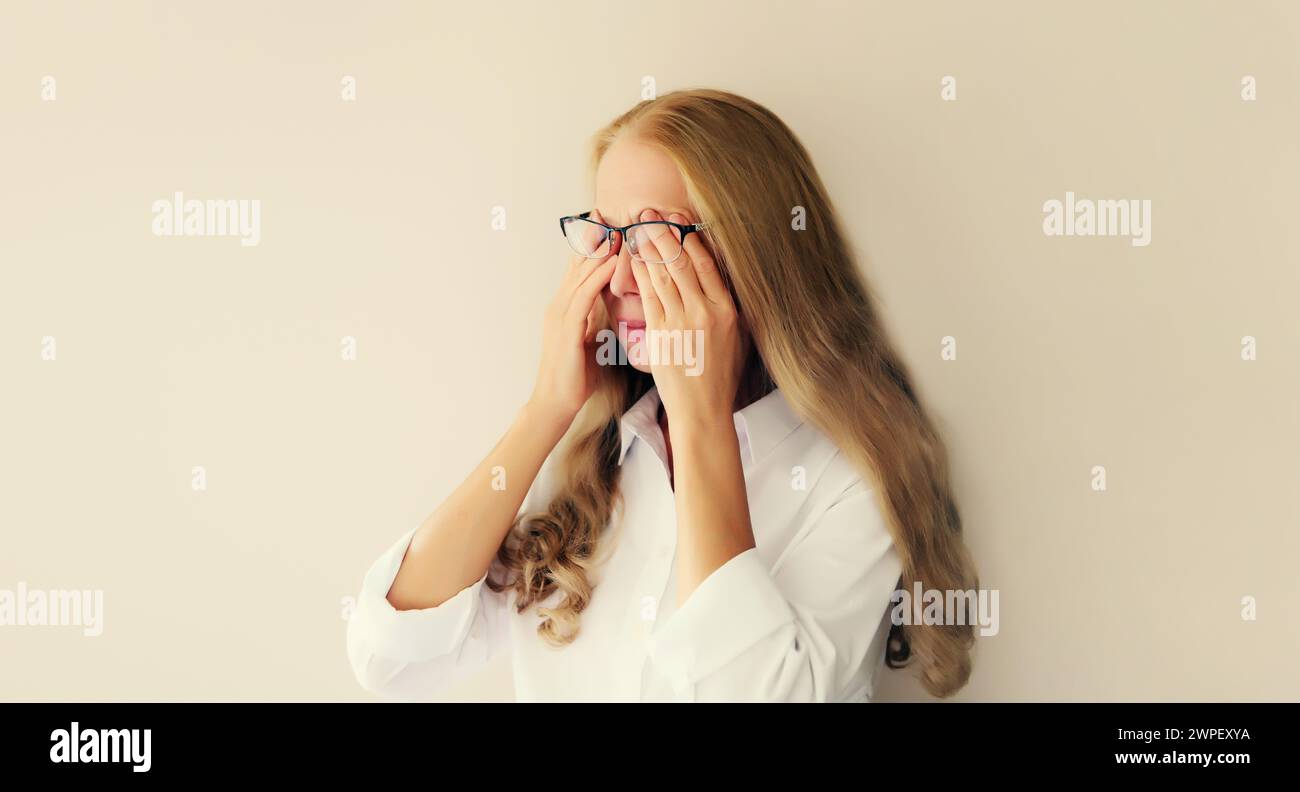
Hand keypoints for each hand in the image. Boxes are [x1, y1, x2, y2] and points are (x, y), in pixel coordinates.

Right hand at [528, 209, 617, 424]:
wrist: (556, 402)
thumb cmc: (576, 375)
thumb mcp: (590, 339)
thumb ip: (595, 318)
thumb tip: (610, 305)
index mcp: (565, 307)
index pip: (578, 268)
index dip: (590, 244)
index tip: (604, 222)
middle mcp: (559, 305)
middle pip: (577, 263)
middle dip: (591, 237)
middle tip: (606, 211)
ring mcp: (560, 315)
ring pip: (581, 274)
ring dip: (599, 251)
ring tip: (615, 229)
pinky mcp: (567, 328)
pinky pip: (584, 295)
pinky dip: (599, 275)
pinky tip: (613, 261)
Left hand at [628, 209, 743, 426]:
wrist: (702, 409)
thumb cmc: (719, 375)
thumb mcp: (737, 337)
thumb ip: (727, 306)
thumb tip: (718, 277)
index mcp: (727, 310)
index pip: (707, 264)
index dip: (690, 238)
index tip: (679, 219)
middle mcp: (705, 311)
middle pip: (682, 263)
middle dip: (663, 233)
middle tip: (649, 212)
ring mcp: (682, 322)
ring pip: (662, 275)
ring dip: (647, 248)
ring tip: (636, 227)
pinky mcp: (661, 333)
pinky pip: (648, 296)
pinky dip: (639, 274)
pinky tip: (632, 258)